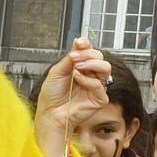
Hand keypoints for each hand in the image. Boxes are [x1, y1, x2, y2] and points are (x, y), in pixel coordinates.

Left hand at [33, 37, 113, 155]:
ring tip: (77, 67)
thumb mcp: (57, 71)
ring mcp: (96, 87)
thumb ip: (70, 58)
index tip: (79, 43)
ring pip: (106, 68)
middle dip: (88, 54)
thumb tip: (78, 43)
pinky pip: (99, 85)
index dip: (87, 45)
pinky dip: (88, 79)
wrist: (50, 113)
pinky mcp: (99, 99)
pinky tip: (77, 78)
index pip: (90, 52)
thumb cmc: (52, 95)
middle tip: (74, 58)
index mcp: (81, 68)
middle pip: (100, 57)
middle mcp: (91, 76)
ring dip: (92, 63)